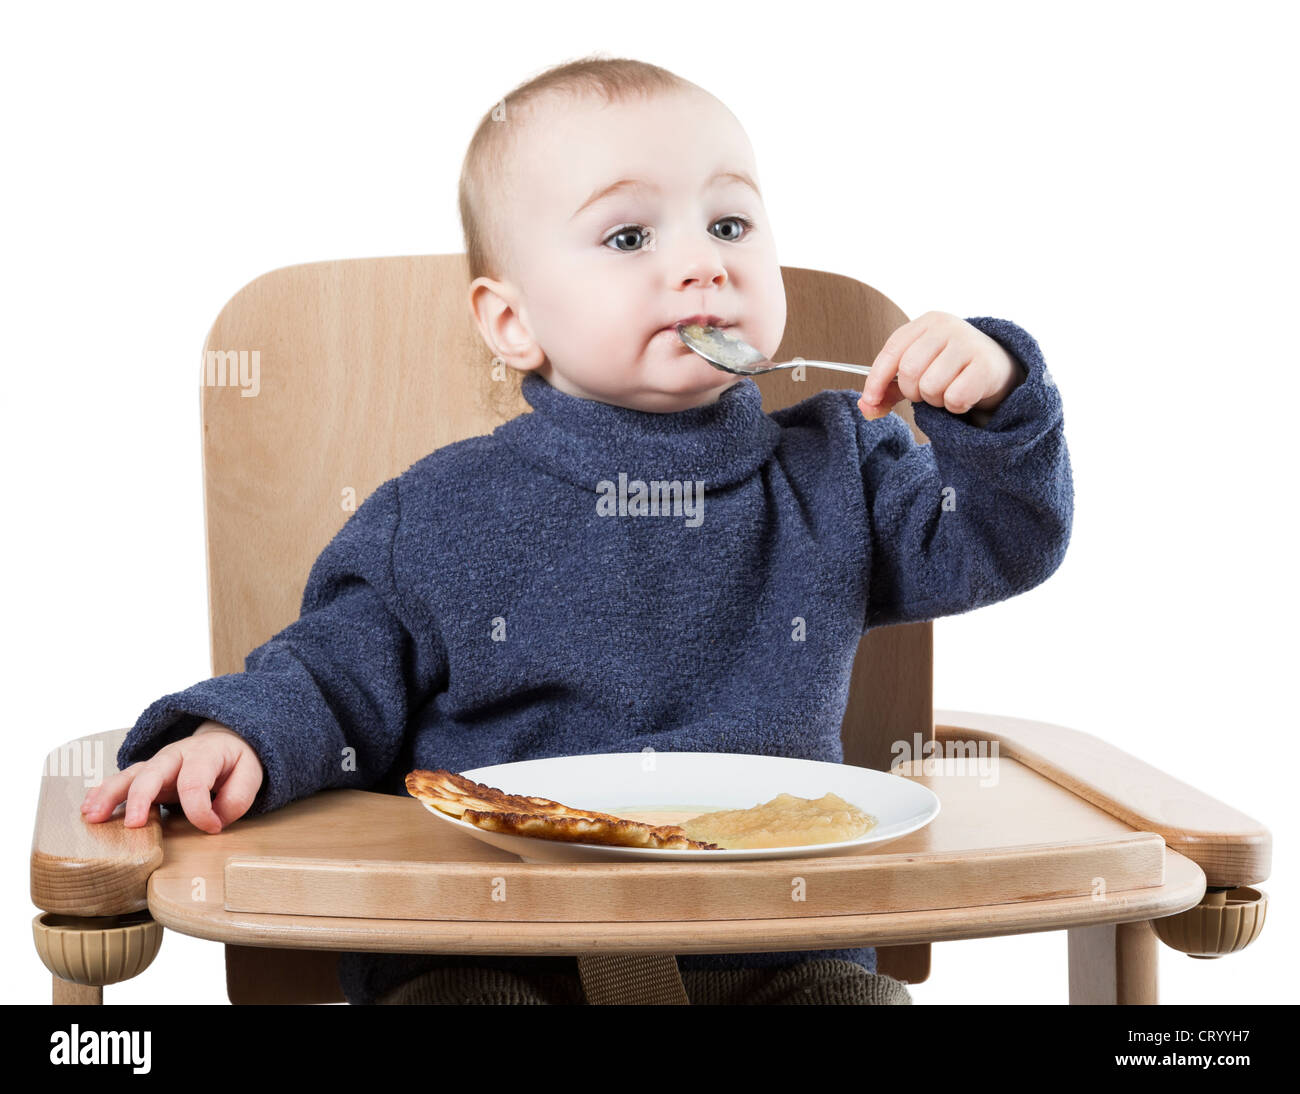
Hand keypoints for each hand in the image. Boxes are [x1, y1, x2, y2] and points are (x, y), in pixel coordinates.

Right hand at [81, 720, 263, 833]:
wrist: (226, 741)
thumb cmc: (236, 761)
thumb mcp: (250, 774)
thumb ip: (238, 798)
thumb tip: (213, 821)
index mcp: (204, 753)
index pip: (194, 781)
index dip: (201, 809)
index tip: (212, 827)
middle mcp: (176, 755)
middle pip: (153, 772)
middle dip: (140, 797)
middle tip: (132, 824)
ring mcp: (158, 764)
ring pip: (130, 775)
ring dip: (110, 795)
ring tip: (92, 816)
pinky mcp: (147, 775)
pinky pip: (122, 781)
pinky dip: (103, 792)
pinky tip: (88, 808)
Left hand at [858, 311, 1024, 420]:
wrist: (997, 367)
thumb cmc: (950, 368)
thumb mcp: (918, 370)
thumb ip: (889, 389)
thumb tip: (866, 408)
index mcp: (926, 323)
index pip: (892, 350)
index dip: (876, 379)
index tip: (870, 400)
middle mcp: (947, 327)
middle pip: (909, 372)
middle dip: (913, 392)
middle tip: (927, 392)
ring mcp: (969, 343)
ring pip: (931, 386)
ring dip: (935, 400)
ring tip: (948, 390)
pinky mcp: (986, 366)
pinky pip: (954, 397)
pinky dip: (955, 406)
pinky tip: (964, 396)